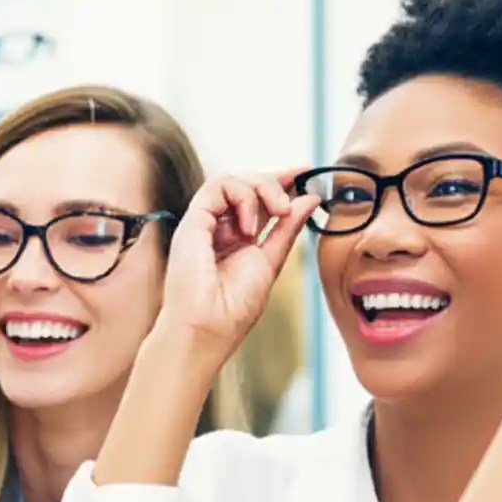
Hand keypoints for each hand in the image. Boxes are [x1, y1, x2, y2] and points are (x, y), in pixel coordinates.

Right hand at [158, 170, 320, 360]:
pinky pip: (217, 185)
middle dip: (273, 182)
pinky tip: (249, 226)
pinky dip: (242, 197)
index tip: (305, 172)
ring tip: (276, 213)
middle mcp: (217, 227)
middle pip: (245, 183)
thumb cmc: (231, 309)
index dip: (280, 180)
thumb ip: (286, 229)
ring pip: (231, 179)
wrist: (206, 330)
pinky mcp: (192, 221)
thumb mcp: (270, 260)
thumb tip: (309, 200)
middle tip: (289, 203)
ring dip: (261, 188)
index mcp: (235, 238)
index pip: (256, 197)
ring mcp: (203, 223)